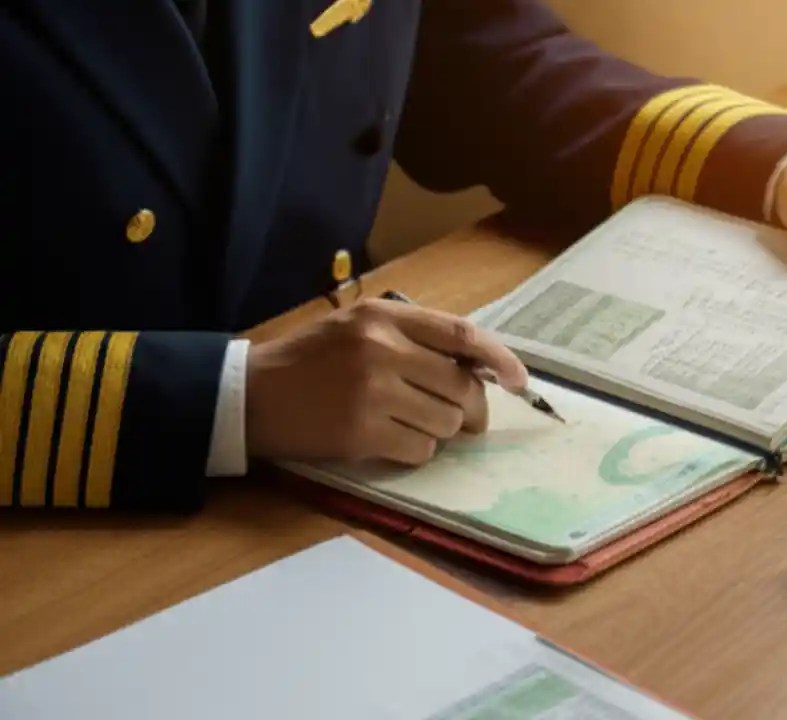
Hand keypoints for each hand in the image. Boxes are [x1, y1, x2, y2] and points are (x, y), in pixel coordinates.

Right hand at [244, 297, 527, 464]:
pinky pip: (420, 450)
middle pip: (462, 388)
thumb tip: (480, 366)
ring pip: (445, 423)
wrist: (251, 395)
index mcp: (385, 317)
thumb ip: (415, 337)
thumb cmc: (311, 360)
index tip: (518, 380)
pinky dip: (415, 451)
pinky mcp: (361, 433)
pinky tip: (391, 440)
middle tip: (465, 420)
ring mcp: (372, 393)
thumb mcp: (361, 327)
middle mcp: (382, 350)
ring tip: (411, 424)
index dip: (499, 359)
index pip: (462, 335)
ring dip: (440, 431)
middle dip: (472, 410)